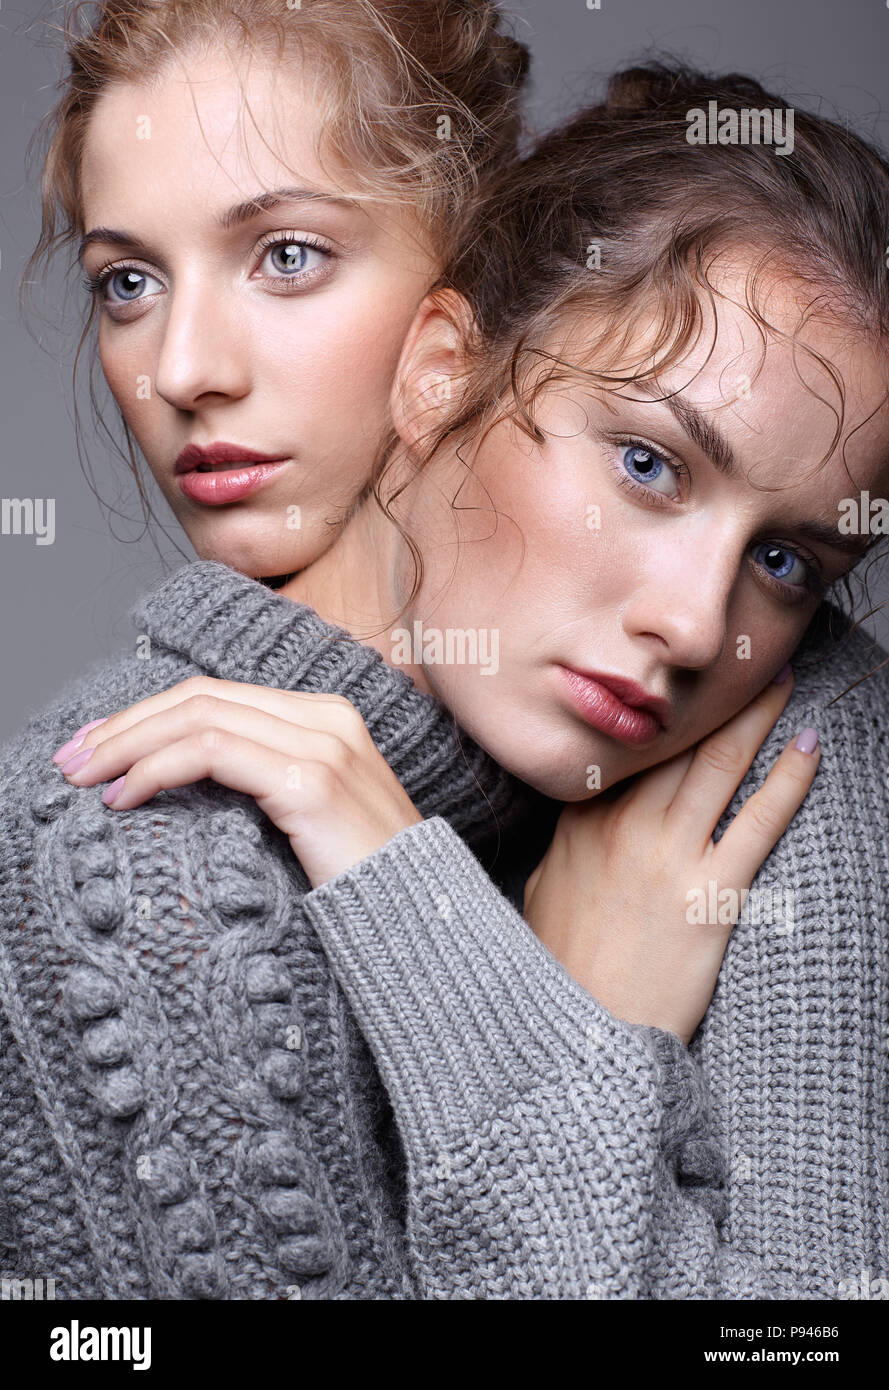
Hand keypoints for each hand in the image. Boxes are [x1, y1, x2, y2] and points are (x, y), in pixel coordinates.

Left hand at [52, 675, 422, 887]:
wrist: (422, 928)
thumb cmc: (362, 887)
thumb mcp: (308, 822)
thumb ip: (260, 784)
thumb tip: (179, 779)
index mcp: (328, 718)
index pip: (217, 695)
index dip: (148, 715)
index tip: (97, 749)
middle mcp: (327, 719)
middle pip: (200, 696)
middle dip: (125, 725)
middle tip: (72, 760)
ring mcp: (324, 745)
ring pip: (198, 716)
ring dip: (128, 744)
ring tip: (85, 778)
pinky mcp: (311, 781)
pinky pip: (211, 752)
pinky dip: (156, 767)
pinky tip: (125, 796)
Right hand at [523, 671, 818, 1044]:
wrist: (580, 1036)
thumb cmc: (559, 969)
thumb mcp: (543, 891)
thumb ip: (568, 843)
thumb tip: (587, 814)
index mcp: (582, 823)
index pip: (629, 749)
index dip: (659, 707)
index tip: (681, 673)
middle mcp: (624, 827)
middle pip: (677, 744)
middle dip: (712, 694)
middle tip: (741, 650)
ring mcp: (668, 858)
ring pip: (719, 767)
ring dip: (754, 716)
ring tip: (776, 678)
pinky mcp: (711, 897)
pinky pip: (758, 824)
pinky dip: (787, 782)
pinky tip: (807, 747)